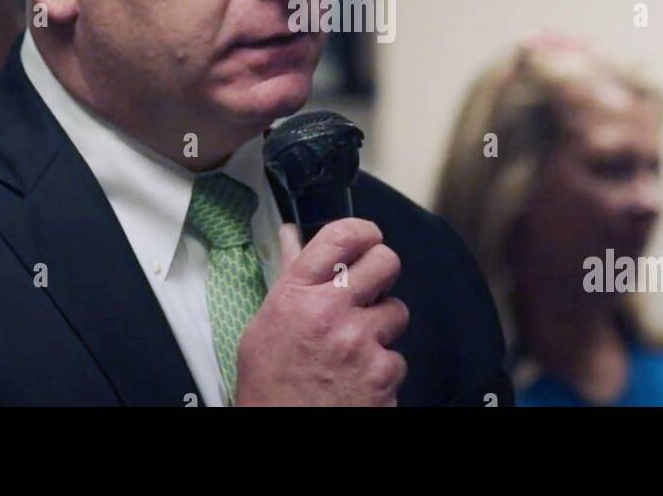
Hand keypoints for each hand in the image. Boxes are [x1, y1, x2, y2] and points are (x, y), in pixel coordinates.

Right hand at [234, 218, 408, 405]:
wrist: (281, 432)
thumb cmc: (269, 385)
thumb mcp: (265, 324)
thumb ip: (290, 277)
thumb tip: (292, 235)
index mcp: (296, 294)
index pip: (340, 236)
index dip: (363, 232)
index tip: (367, 239)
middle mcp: (330, 311)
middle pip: (385, 261)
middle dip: (381, 273)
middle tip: (370, 289)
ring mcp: (360, 342)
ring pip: (397, 311)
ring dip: (382, 327)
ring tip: (355, 347)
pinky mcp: (383, 374)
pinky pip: (397, 357)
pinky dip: (382, 369)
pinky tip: (358, 379)